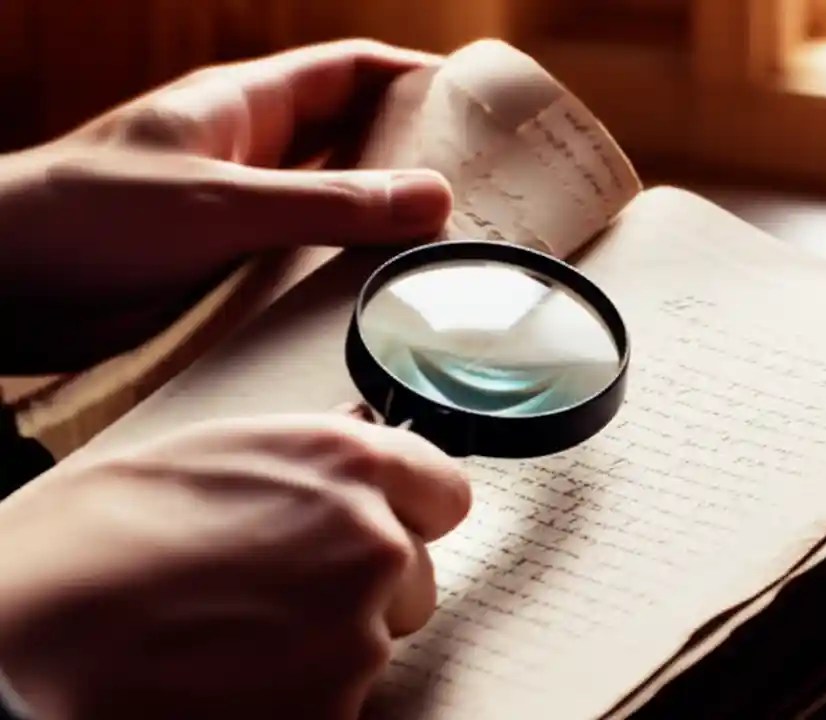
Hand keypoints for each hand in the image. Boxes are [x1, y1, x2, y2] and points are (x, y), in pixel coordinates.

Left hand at [0, 39, 452, 372]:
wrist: (4, 281)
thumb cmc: (91, 216)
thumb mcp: (224, 203)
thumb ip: (329, 203)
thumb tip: (433, 197)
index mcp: (246, 106)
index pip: (349, 70)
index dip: (413, 77)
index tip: (476, 104)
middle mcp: (249, 151)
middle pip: (349, 137)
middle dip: (413, 156)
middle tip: (481, 192)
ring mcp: (236, 207)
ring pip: (328, 202)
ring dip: (378, 221)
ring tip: (446, 250)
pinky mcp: (223, 263)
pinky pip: (299, 256)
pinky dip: (339, 268)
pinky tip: (376, 295)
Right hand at [0, 411, 469, 719]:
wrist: (23, 628)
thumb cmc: (91, 534)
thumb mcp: (210, 455)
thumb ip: (307, 457)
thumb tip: (356, 442)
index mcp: (346, 463)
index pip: (444, 491)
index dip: (409, 513)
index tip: (384, 529)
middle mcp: (371, 543)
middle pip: (412, 577)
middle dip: (363, 587)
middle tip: (272, 594)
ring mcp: (355, 635)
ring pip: (372, 645)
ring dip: (322, 646)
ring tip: (226, 638)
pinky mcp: (329, 711)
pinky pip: (336, 702)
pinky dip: (295, 699)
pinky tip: (221, 680)